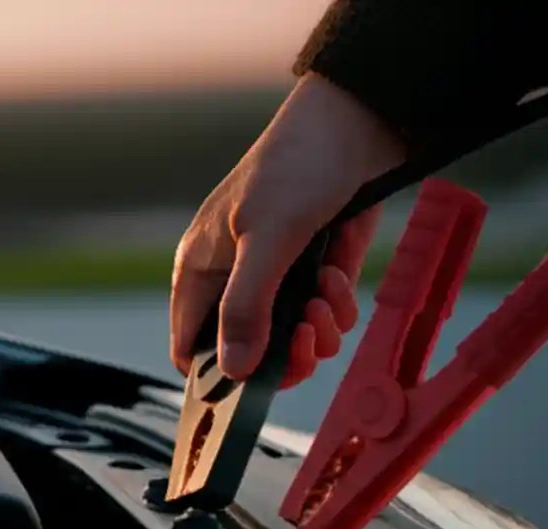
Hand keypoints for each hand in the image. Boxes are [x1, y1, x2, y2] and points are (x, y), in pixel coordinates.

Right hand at [170, 72, 404, 384]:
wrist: (358, 125)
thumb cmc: (296, 167)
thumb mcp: (265, 239)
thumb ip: (245, 307)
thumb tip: (233, 371)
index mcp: (201, 269)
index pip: (190, 347)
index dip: (216, 374)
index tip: (253, 384)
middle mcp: (235, 280)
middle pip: (247, 355)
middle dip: (282, 354)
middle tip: (305, 339)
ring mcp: (278, 279)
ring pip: (291, 343)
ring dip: (316, 331)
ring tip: (325, 296)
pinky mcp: (316, 275)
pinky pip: (323, 320)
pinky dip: (337, 309)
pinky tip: (338, 278)